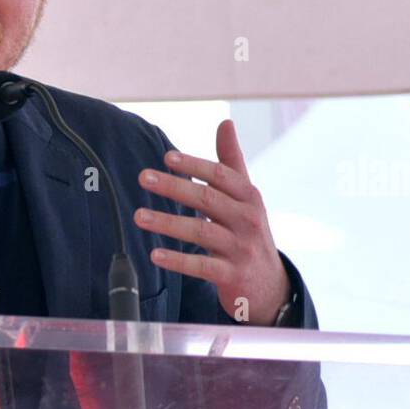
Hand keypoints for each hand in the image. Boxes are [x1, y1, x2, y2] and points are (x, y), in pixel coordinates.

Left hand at [133, 119, 290, 324]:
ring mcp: (240, 249)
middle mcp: (247, 220)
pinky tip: (155, 255)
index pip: (221, 175)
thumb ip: (232, 162)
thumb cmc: (250, 233)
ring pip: (201, 232)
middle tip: (144, 178)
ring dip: (168, 223)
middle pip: (208, 200)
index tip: (168, 157)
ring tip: (139, 216)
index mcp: (249, 197)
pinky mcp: (231, 275)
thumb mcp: (246, 198)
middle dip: (174, 187)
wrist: (270, 286)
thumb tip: (225, 123)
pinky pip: (202, 266)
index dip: (195, 165)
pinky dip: (178, 261)